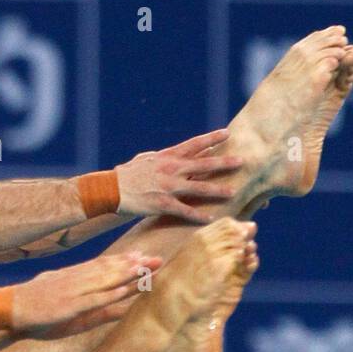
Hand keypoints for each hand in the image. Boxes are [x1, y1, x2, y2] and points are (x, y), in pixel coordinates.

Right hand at [10, 251, 162, 339]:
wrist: (8, 308)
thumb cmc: (33, 307)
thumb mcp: (59, 299)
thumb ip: (79, 296)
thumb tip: (96, 295)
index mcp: (73, 277)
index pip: (103, 266)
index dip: (124, 261)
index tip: (142, 256)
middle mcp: (76, 280)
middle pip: (110, 270)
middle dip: (134, 265)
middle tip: (156, 259)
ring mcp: (73, 292)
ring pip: (106, 280)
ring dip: (127, 274)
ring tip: (147, 269)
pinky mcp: (69, 306)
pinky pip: (93, 299)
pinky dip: (109, 294)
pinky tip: (124, 289)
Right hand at [114, 129, 241, 222]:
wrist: (110, 189)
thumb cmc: (126, 174)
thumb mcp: (145, 159)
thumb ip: (162, 156)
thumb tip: (172, 153)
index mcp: (167, 156)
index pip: (194, 144)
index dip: (212, 138)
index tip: (227, 133)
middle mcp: (171, 169)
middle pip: (203, 163)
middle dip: (224, 162)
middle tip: (242, 160)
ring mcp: (168, 187)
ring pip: (199, 187)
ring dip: (217, 190)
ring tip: (234, 192)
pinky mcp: (162, 204)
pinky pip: (184, 210)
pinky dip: (198, 215)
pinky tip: (211, 218)